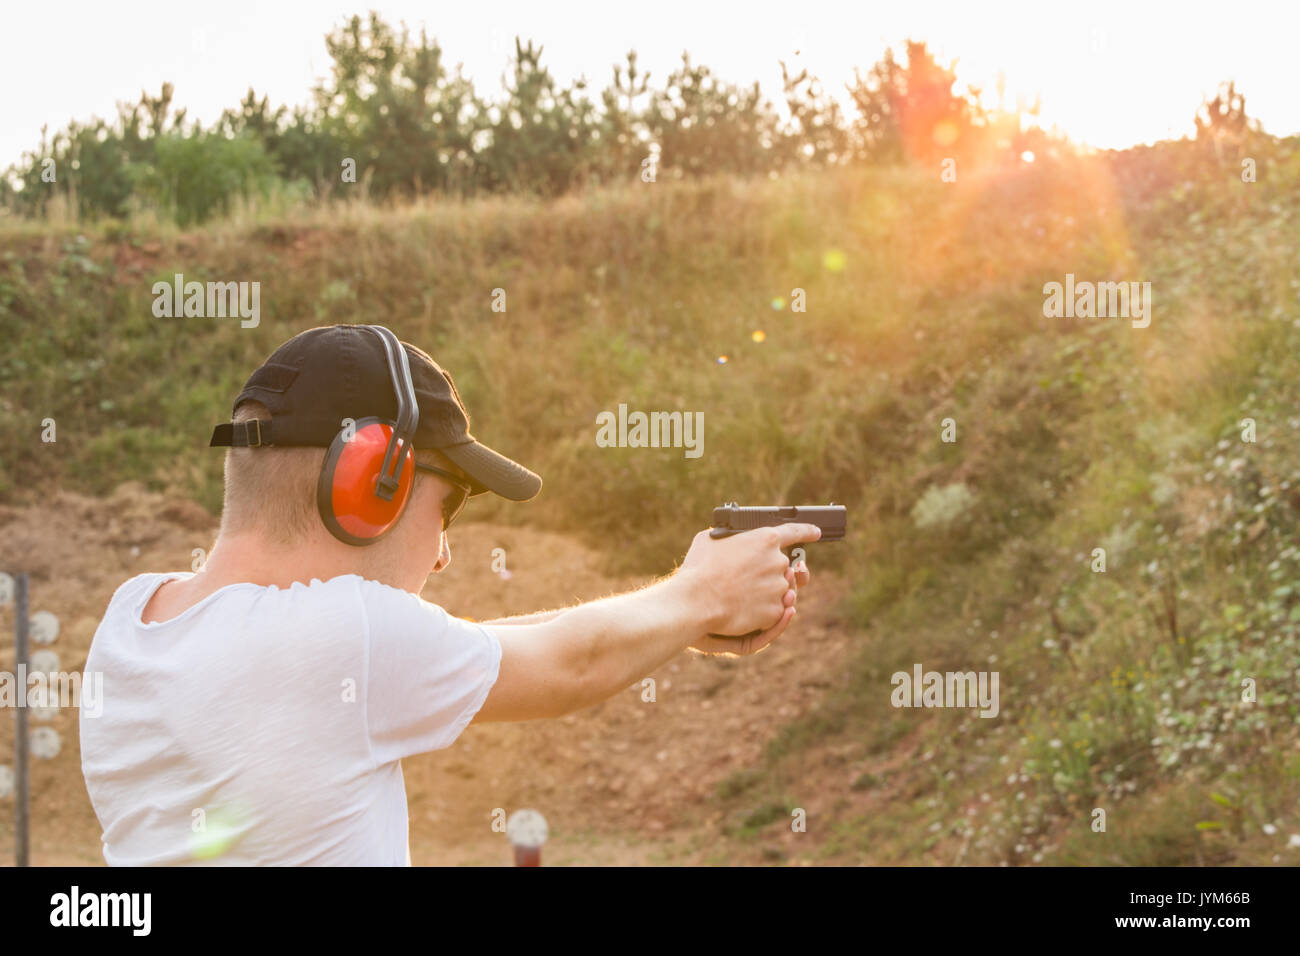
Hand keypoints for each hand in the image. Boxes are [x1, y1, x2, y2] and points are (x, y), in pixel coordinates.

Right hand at [677, 523, 819, 655]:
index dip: (807, 532)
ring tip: (741, 595)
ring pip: (780, 590)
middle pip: (783, 566)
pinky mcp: (775, 611)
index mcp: (765, 539)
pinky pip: (774, 610)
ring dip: (765, 592)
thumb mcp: (710, 540)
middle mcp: (778, 562)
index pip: (795, 531)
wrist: (697, 601)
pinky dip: (761, 611)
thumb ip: (728, 537)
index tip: (816, 533)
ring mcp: (779, 587)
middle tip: (748, 579)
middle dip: (769, 572)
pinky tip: (743, 609)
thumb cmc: (699, 568)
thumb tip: (728, 539)